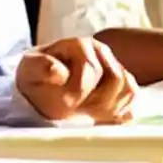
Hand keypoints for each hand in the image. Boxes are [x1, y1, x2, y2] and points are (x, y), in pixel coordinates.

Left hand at [16, 38, 136, 123]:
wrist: (41, 84)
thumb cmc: (35, 77)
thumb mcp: (29, 70)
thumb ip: (41, 68)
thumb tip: (57, 71)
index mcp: (79, 45)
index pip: (91, 69)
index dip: (79, 92)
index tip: (65, 104)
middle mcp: (101, 52)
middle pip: (115, 79)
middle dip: (94, 101)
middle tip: (76, 110)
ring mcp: (114, 67)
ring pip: (129, 89)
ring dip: (109, 107)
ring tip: (88, 113)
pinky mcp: (121, 84)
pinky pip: (133, 98)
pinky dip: (121, 111)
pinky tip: (102, 117)